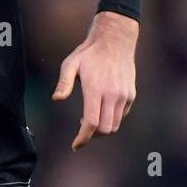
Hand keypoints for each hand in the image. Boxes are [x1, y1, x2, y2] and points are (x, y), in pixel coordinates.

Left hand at [52, 11, 138, 149]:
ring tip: (89, 120)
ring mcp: (124, 95)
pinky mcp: (130, 94)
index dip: (83, 138)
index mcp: (96, 89)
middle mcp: (112, 95)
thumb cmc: (89, 53)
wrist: (115, 40)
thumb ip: (63, 83)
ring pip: (115, 125)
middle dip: (91, 135)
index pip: (91, 122)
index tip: (75, 146)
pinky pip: (121, 116)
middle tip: (81, 131)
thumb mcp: (71, 64)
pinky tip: (101, 111)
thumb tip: (56, 99)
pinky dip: (111, 120)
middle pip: (104, 129)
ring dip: (102, 129)